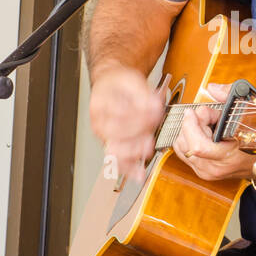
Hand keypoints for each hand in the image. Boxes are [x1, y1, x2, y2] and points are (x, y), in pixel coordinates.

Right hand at [89, 64, 164, 182]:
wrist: (110, 84)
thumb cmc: (119, 83)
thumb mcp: (132, 80)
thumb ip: (143, 95)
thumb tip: (155, 107)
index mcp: (102, 104)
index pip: (120, 113)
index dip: (140, 115)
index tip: (156, 111)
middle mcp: (99, 123)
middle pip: (117, 134)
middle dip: (138, 134)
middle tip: (152, 130)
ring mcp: (104, 136)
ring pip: (115, 152)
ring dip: (134, 153)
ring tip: (148, 150)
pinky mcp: (111, 144)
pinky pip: (118, 161)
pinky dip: (129, 169)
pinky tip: (139, 175)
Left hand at [172, 82, 255, 182]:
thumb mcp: (251, 115)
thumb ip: (231, 97)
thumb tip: (213, 88)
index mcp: (228, 158)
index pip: (199, 147)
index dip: (191, 126)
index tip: (192, 112)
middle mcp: (214, 168)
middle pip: (186, 142)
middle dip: (194, 123)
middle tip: (210, 116)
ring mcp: (205, 172)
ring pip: (181, 146)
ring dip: (190, 130)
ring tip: (208, 125)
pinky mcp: (199, 171)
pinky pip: (182, 151)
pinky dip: (188, 138)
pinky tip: (202, 133)